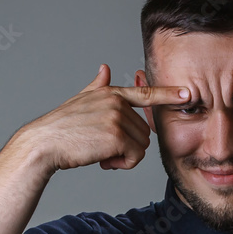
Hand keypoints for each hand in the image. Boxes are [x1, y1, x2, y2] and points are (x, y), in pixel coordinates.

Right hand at [13, 64, 188, 171]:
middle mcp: (117, 102)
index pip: (146, 93)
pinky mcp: (117, 136)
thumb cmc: (60, 127)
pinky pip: (135, 157)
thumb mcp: (81, 100)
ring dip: (125, 157)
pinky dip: (123, 165)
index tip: (188, 94)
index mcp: (111, 93)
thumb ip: (98, 87)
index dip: (169, 94)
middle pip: (144, 131)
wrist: (44, 144)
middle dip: (128, 146)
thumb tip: (105, 68)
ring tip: (100, 153)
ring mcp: (117, 117)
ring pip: (141, 145)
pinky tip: (104, 161)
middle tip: (103, 149)